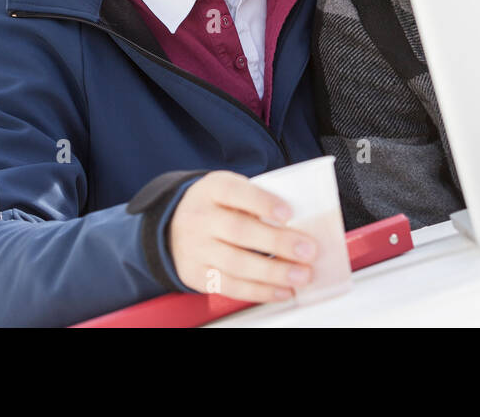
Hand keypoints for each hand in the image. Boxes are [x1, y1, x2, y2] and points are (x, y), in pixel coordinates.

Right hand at [167, 171, 316, 301]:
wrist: (171, 226)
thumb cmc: (216, 206)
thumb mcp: (229, 190)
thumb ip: (256, 200)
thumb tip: (297, 224)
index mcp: (213, 189)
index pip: (235, 192)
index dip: (262, 202)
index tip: (288, 213)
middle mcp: (200, 218)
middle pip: (239, 230)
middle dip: (277, 243)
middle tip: (308, 250)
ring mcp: (196, 249)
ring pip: (236, 263)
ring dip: (274, 272)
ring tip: (301, 275)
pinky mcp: (197, 275)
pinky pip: (231, 286)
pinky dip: (260, 291)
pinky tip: (283, 291)